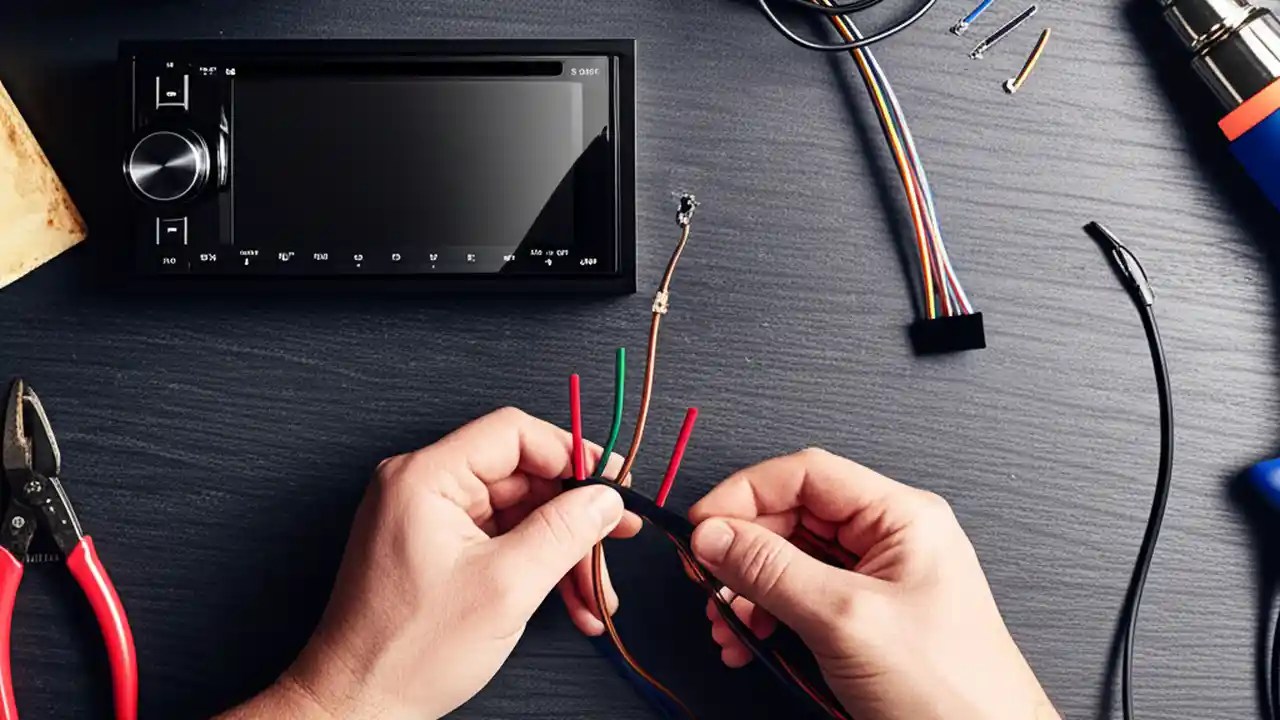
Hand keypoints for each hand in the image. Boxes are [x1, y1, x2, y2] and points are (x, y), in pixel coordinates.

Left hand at [220, 407, 638, 719]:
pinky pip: (501, 539)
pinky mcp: (436, 548)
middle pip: (522, 477)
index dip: (570, 453)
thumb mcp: (506, 586)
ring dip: (561, 552)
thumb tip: (605, 498)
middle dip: (573, 519)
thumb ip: (564, 531)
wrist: (358, 705)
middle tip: (612, 545)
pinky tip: (568, 602)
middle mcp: (422, 487)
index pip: (513, 433)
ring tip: (592, 597)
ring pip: (518, 513)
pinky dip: (536, 567)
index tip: (611, 482)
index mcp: (426, 478)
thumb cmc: (407, 653)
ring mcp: (428, 518)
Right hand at [688, 449, 1058, 719]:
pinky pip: (803, 597)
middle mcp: (891, 539)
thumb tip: (716, 534)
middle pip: (794, 516)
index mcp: (902, 517)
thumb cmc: (952, 692)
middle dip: (743, 549)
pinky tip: (749, 640)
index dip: (747, 493)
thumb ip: (773, 570)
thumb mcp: (845, 621)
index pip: (807, 474)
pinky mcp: (866, 618)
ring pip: (792, 559)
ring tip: (727, 623)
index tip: (703, 524)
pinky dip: (768, 615)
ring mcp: (879, 579)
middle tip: (706, 578)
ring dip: (749, 589)